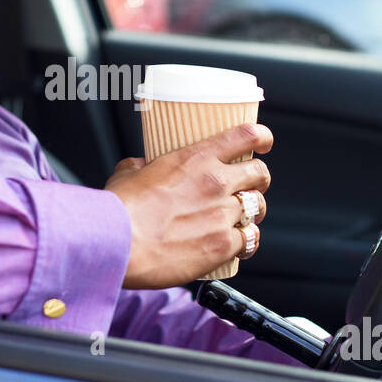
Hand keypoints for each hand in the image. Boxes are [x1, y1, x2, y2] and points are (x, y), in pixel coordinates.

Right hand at [104, 123, 271, 288]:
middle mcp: (216, 182)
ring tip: (242, 219)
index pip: (246, 136)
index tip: (264, 142)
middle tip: (251, 186)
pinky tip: (237, 246)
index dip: (262, 137)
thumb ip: (140, 166)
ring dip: (253, 213)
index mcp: (196, 158)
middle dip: (259, 179)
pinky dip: (245, 242)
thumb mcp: (128, 173)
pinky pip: (249, 240)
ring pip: (259, 208)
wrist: (118, 243)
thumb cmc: (119, 210)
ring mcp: (222, 214)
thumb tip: (139, 166)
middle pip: (260, 173)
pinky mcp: (222, 244)